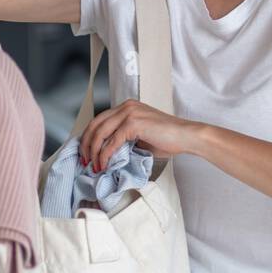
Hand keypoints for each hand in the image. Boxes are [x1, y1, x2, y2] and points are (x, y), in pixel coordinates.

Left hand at [78, 99, 197, 172]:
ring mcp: (129, 113)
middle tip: (84, 160)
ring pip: (100, 133)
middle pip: (95, 125)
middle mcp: (126, 106)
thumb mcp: (139, 137)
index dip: (89, 137)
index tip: (86, 152)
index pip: (99, 120)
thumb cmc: (168, 138)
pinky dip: (105, 155)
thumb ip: (123, 139)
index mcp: (127, 107)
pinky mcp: (133, 123)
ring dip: (94, 152)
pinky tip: (105, 164)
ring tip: (93, 165)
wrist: (187, 136)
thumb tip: (106, 153)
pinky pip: (112, 142)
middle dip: (86, 144)